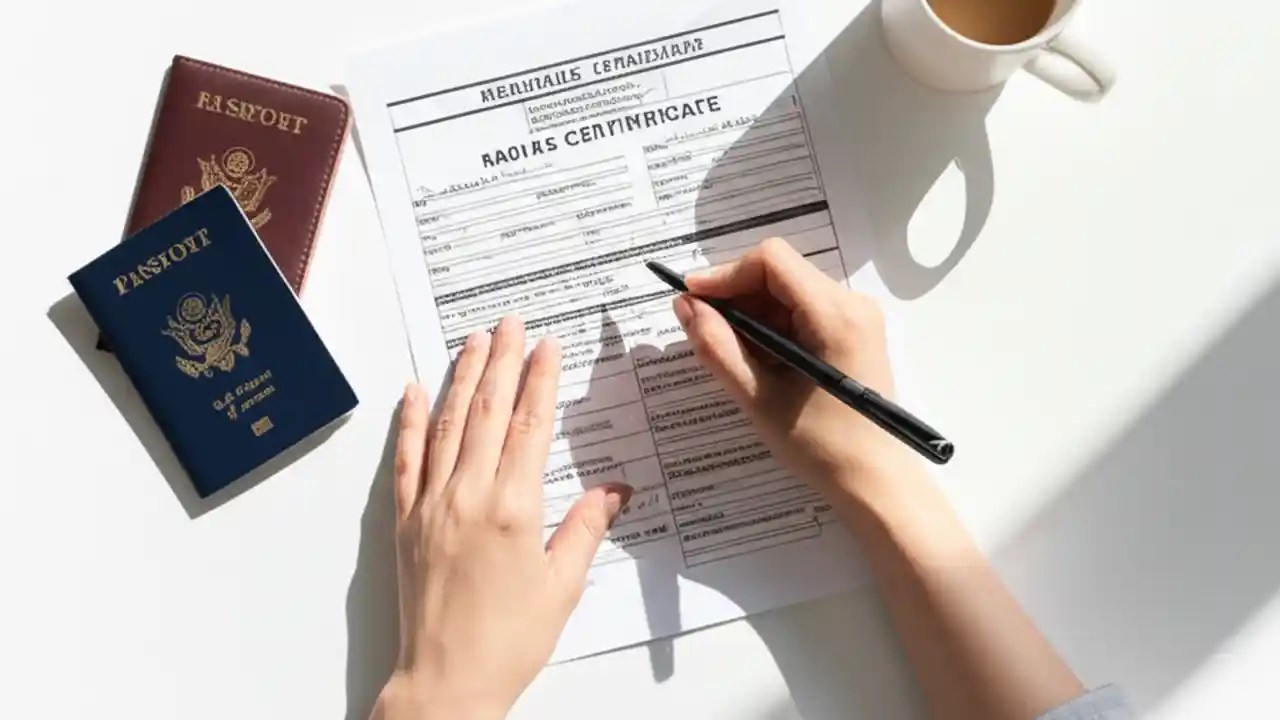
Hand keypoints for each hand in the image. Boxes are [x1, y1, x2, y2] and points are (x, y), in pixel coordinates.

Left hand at [373, 315, 631, 719]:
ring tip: (473, 341)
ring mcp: (432, 506)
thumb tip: (614, 490)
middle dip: (501, 360)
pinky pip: (406, 460)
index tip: (546, 346)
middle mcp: (468, 497)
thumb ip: (587, 528)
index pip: (530, 425)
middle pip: (488, 411)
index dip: (539, 379)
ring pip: (448, 425)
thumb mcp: (563, 586)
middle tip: (511, 323)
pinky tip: (415, 392)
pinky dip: (410, 422)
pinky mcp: (405, 522)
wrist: (447, 681)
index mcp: (514, 509)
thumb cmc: (508, 642)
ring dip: (462, 378)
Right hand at [674, 238, 911, 502]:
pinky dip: (772, 325)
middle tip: (705, 331)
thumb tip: (685, 306)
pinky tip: (760, 361)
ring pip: (787, 290)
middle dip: (736, 295)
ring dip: (753, 313)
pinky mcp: (853, 332)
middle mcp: (852, 303)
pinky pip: (802, 310)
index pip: (772, 260)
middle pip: (779, 272)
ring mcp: (856, 316)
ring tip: (734, 355)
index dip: (726, 274)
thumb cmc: (821, 446)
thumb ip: (718, 347)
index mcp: (835, 315)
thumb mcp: (759, 398)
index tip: (692, 300)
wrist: (874, 481)